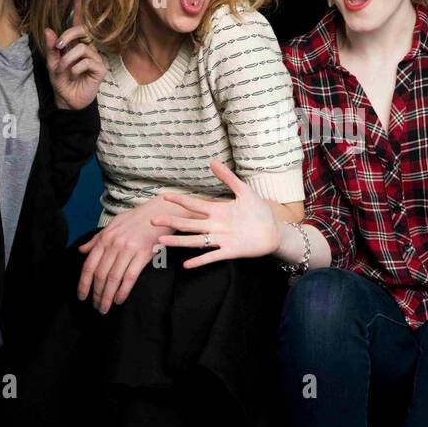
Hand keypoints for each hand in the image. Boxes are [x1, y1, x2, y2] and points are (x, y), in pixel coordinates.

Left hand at [45, 0, 105, 110]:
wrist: (68, 101)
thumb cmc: (62, 81)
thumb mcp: (51, 63)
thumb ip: (51, 47)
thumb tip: (48, 30)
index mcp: (76, 44)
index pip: (79, 22)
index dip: (80, 5)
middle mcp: (88, 48)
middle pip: (81, 30)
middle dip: (68, 36)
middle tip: (59, 48)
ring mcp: (96, 58)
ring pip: (81, 48)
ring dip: (67, 60)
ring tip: (64, 70)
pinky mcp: (100, 69)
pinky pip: (87, 61)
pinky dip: (76, 68)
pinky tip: (75, 75)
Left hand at [77, 196, 192, 312]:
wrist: (160, 211)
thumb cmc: (137, 218)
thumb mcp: (113, 224)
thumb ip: (96, 239)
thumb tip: (81, 250)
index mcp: (105, 238)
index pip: (89, 265)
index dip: (84, 283)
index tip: (82, 296)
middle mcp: (114, 244)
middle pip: (100, 275)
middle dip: (96, 294)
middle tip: (96, 307)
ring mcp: (129, 249)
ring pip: (113, 278)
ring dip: (107, 296)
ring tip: (105, 308)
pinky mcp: (143, 254)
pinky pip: (130, 277)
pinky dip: (123, 291)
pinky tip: (119, 300)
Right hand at [150, 160, 280, 268]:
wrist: (273, 231)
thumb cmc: (259, 211)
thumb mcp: (244, 191)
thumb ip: (228, 178)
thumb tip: (212, 162)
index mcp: (218, 211)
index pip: (194, 205)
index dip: (180, 200)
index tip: (165, 196)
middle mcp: (215, 226)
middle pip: (189, 224)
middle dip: (171, 222)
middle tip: (154, 221)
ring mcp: (221, 239)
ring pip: (195, 240)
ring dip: (179, 241)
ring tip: (162, 241)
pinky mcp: (230, 251)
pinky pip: (211, 257)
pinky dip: (199, 261)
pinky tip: (186, 264)